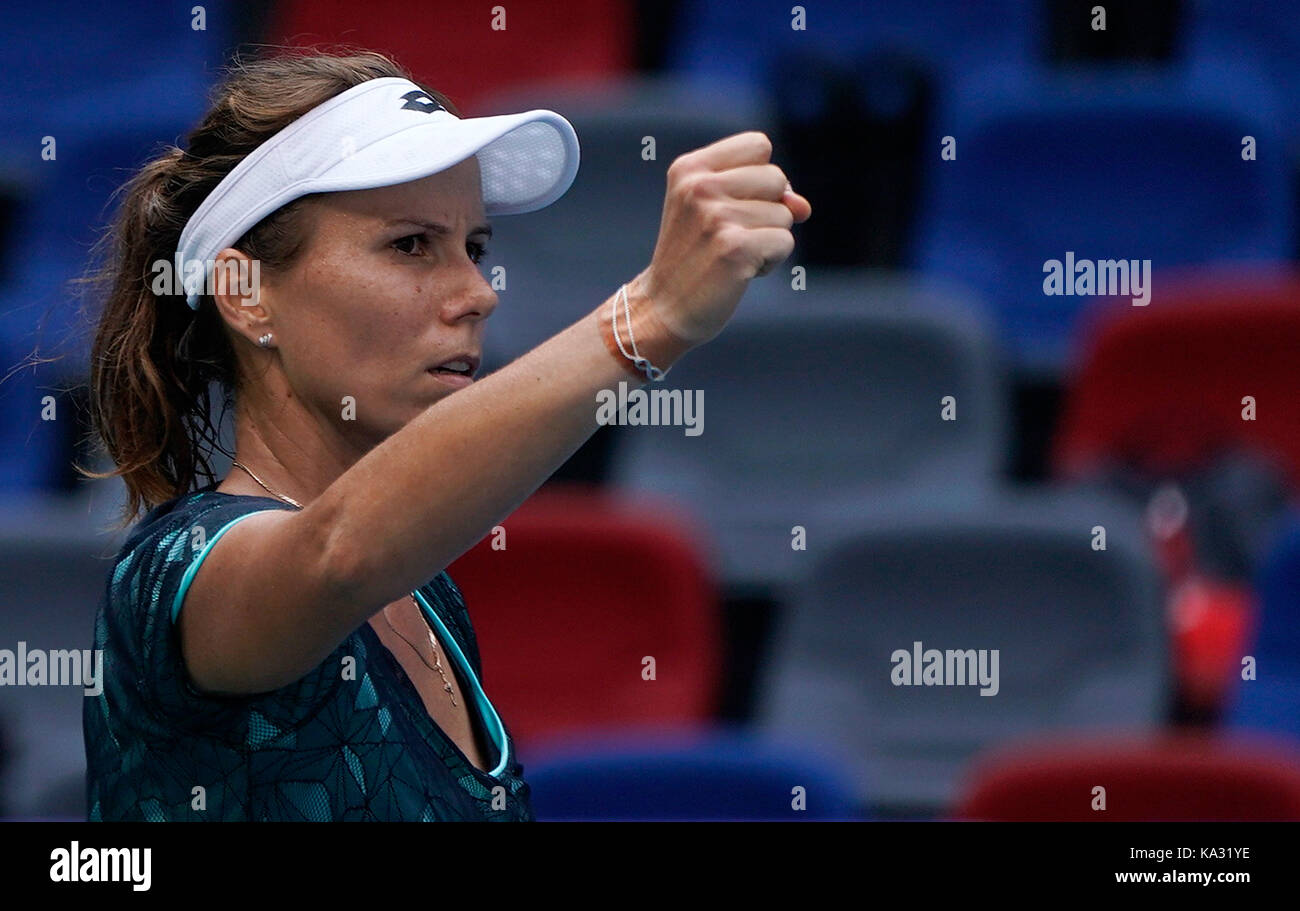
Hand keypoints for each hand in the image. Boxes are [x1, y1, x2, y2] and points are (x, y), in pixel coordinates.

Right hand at [637, 131, 810, 344]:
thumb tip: (803, 207)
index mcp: (690, 168)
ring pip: (785, 214)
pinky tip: (739, 271)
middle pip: (777, 178)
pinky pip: (785, 242)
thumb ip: (763, 194)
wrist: (663, 309)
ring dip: (769, 239)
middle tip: (732, 236)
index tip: (738, 203)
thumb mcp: (718, 211)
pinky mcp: (734, 248)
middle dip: (769, 210)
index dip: (761, 177)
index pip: (759, 145)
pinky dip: (770, 261)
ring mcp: (716, 217)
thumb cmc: (695, 257)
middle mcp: (700, 187)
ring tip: (732, 255)